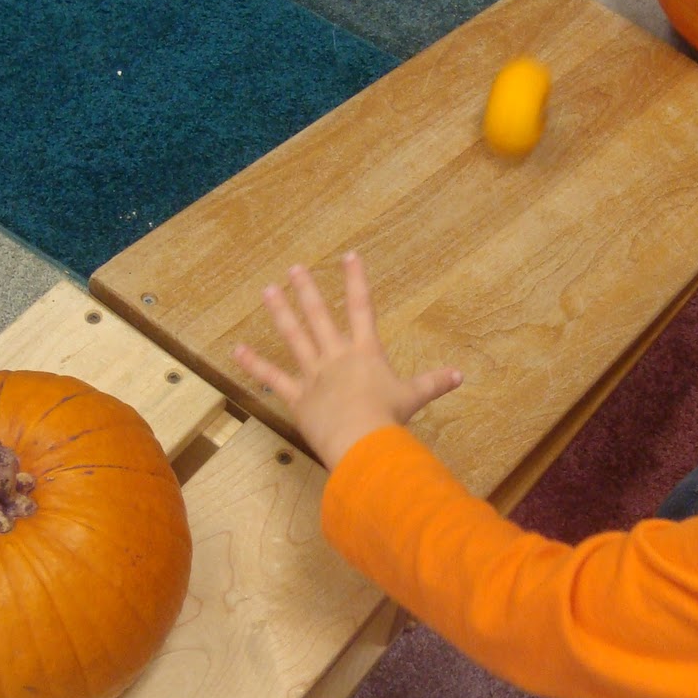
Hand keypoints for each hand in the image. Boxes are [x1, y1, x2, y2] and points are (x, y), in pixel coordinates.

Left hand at [231, 253, 462, 470]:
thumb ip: (434, 382)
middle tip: (295, 268)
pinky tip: (236, 350)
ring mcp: (314, 374)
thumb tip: (460, 375)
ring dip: (280, 312)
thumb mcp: (414, 397)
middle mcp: (336, 356)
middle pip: (320, 315)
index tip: (349, 256)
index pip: (362, 307)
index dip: (356, 280)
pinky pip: (273, 378)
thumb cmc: (389, 419)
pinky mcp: (297, 397)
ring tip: (267, 290)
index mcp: (365, 352)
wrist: (362, 441)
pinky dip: (254, 364)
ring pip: (294, 337)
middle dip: (307, 290)